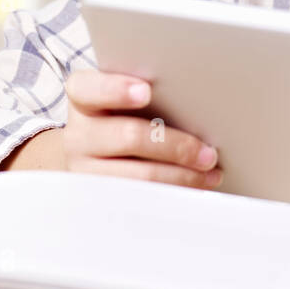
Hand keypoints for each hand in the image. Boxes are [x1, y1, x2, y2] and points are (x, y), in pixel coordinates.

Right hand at [3, 71, 222, 189]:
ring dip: (181, 176)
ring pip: (137, 176)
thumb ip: (151, 91)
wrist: (96, 153)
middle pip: (128, 137)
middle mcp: (78, 133)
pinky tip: (195, 188)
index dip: (116, 89)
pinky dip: (172, 192)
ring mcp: (84, 169)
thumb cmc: (125, 113)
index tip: (146, 91)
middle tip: (209, 154)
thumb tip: (199, 98)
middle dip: (175, 146)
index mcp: (83, 96)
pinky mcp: (98, 197)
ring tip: (211, 173)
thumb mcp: (127, 96)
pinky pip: (139, 199)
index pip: (90, 88)